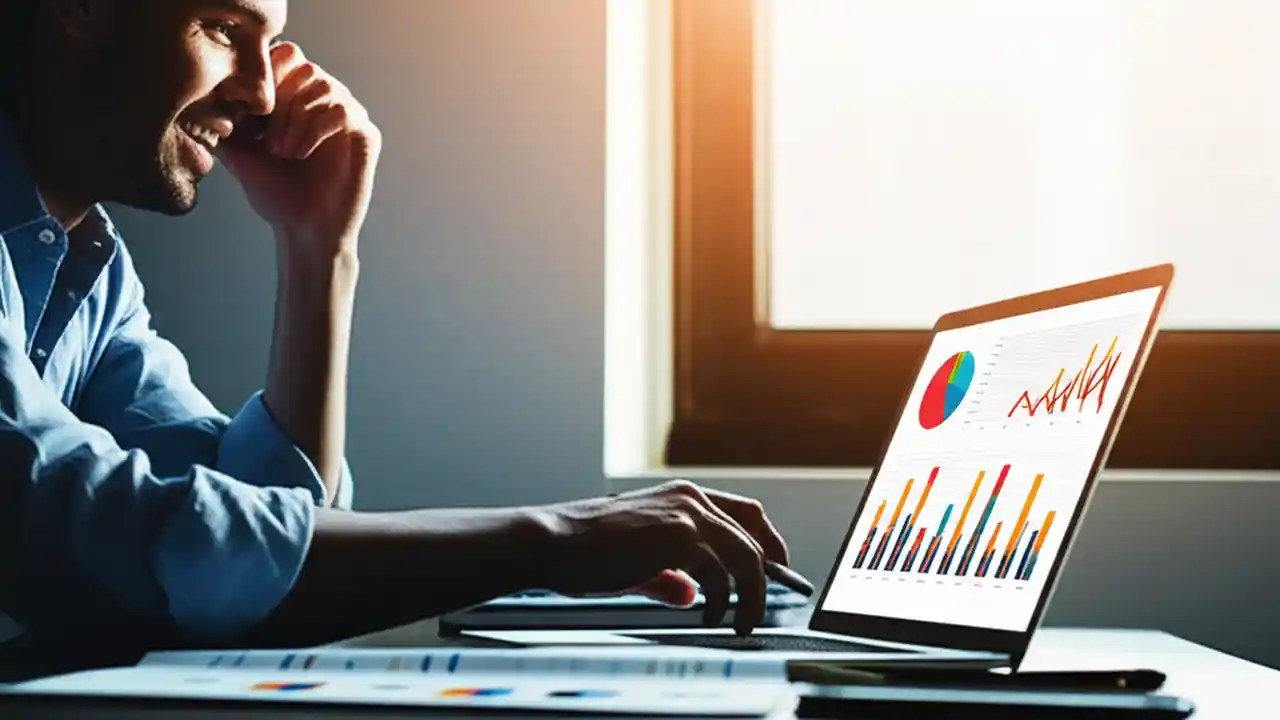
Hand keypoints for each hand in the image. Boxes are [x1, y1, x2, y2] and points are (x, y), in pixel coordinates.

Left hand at [218, 42, 381, 252]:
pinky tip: (302, 153)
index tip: (251, 114)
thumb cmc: (276, 195)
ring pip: (323, 84)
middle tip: (268, 141)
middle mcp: (325, 102)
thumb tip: (204, 96)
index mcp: (298, 99)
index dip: (267, 76)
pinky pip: (343, 109)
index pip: (286, 57)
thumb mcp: (239, 153)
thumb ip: (225, 122)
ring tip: (284, 151)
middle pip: (304, 67)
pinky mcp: (366, 134)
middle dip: (280, 101)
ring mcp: (348, 117)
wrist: (304, 230)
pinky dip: (316, 129)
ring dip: (296, 118)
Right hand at [539, 480, 789, 634]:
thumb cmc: (582, 549)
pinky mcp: (680, 535)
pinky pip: (722, 573)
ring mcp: (687, 514)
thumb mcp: (634, 561)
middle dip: (767, 576)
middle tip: (759, 608)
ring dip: (750, 594)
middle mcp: (689, 499)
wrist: (552, 542)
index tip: (777, 568)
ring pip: (747, 555)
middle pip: (754, 534)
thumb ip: (667, 575)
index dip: (768, 541)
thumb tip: (690, 594)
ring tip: (740, 621)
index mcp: (680, 497)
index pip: (744, 512)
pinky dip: (723, 601)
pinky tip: (709, 616)